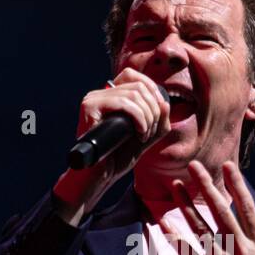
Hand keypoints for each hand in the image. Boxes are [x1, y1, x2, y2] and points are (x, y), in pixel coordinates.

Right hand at [53, 68, 170, 225]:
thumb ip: (159, 121)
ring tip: (144, 135)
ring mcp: (93, 99)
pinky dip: (139, 118)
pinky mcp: (89, 107)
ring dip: (147, 116)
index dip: (153, 91)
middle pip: (138, 85)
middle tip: (151, 130)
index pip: (135, 77)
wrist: (99, 176)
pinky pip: (123, 103)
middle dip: (153, 108)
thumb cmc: (118, 158)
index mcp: (110, 96)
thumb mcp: (146, 136)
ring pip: (133, 94)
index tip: (159, 113)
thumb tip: (164, 102)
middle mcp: (100, 94)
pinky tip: (139, 133)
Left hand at [158, 160, 254, 254]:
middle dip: (208, 186)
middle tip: (194, 166)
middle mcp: (243, 251)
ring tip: (175, 186)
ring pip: (202, 229)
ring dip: (186, 206)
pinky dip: (176, 238)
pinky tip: (164, 223)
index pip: (247, 209)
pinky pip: (189, 254)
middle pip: (222, 212)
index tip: (228, 166)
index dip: (237, 186)